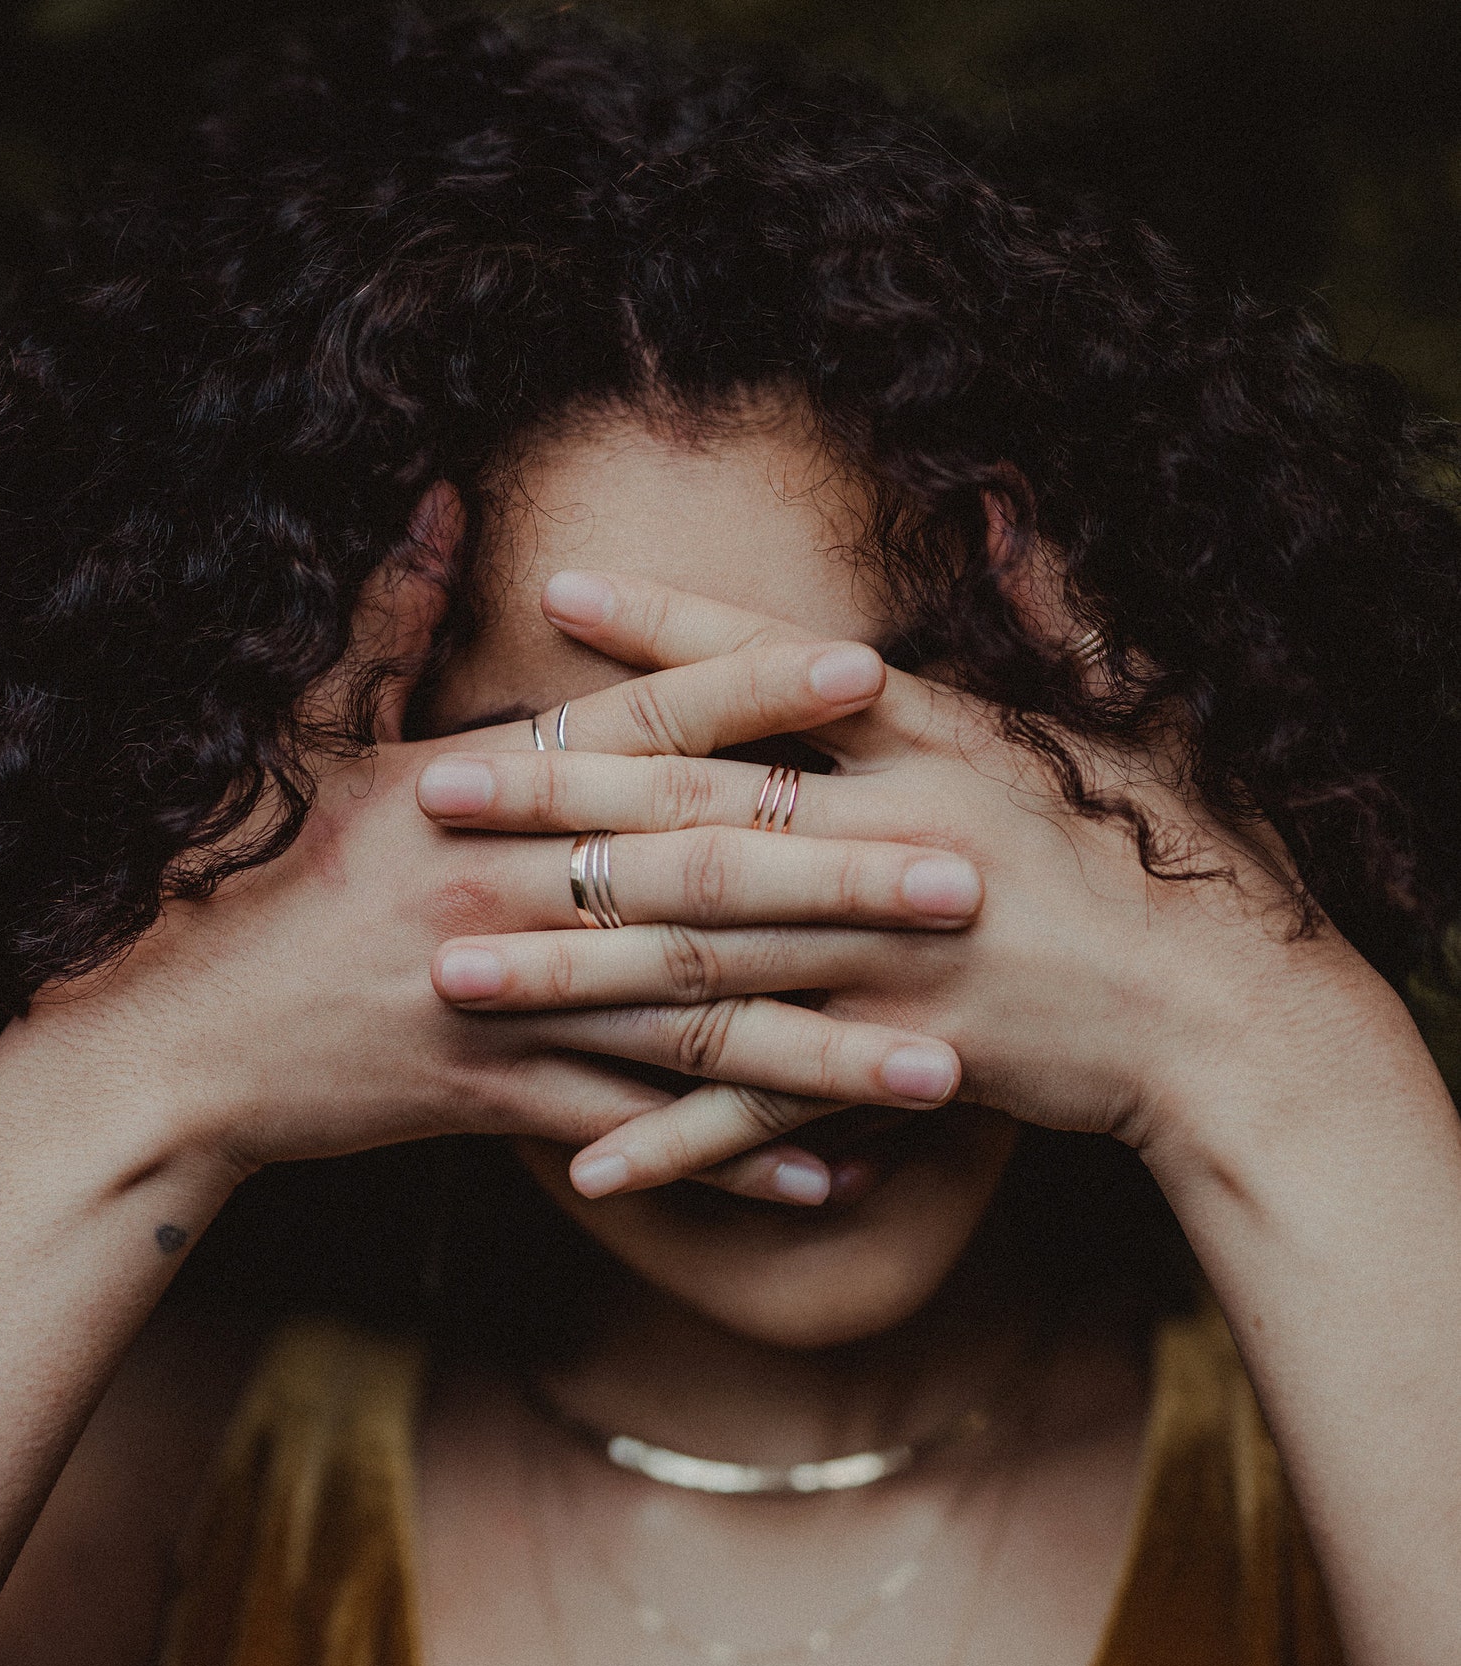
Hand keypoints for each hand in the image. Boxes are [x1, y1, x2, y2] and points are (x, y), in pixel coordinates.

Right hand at [25, 624, 979, 1196]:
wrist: (167, 1042)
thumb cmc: (241, 875)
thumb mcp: (310, 737)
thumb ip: (391, 619)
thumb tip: (447, 501)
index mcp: (472, 787)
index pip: (639, 726)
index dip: (755, 691)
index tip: (872, 672)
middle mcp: (501, 884)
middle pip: (698, 878)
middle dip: (842, 880)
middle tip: (968, 882)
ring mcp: (498, 997)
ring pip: (688, 1025)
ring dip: (824, 1048)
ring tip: (942, 1065)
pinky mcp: (484, 1098)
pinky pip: (628, 1131)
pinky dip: (724, 1156)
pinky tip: (824, 1176)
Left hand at [421, 571, 1388, 1193]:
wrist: (1226, 1013)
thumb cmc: (1169, 852)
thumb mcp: (1116, 715)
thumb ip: (1044, 611)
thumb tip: (1007, 504)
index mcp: (934, 749)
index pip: (776, 674)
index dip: (665, 631)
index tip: (555, 595)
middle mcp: (895, 846)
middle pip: (699, 818)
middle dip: (559, 806)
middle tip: (438, 791)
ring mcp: (889, 962)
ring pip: (702, 966)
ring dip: (569, 974)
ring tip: (453, 972)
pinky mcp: (896, 1065)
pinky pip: (765, 1107)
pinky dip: (674, 1139)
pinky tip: (574, 1161)